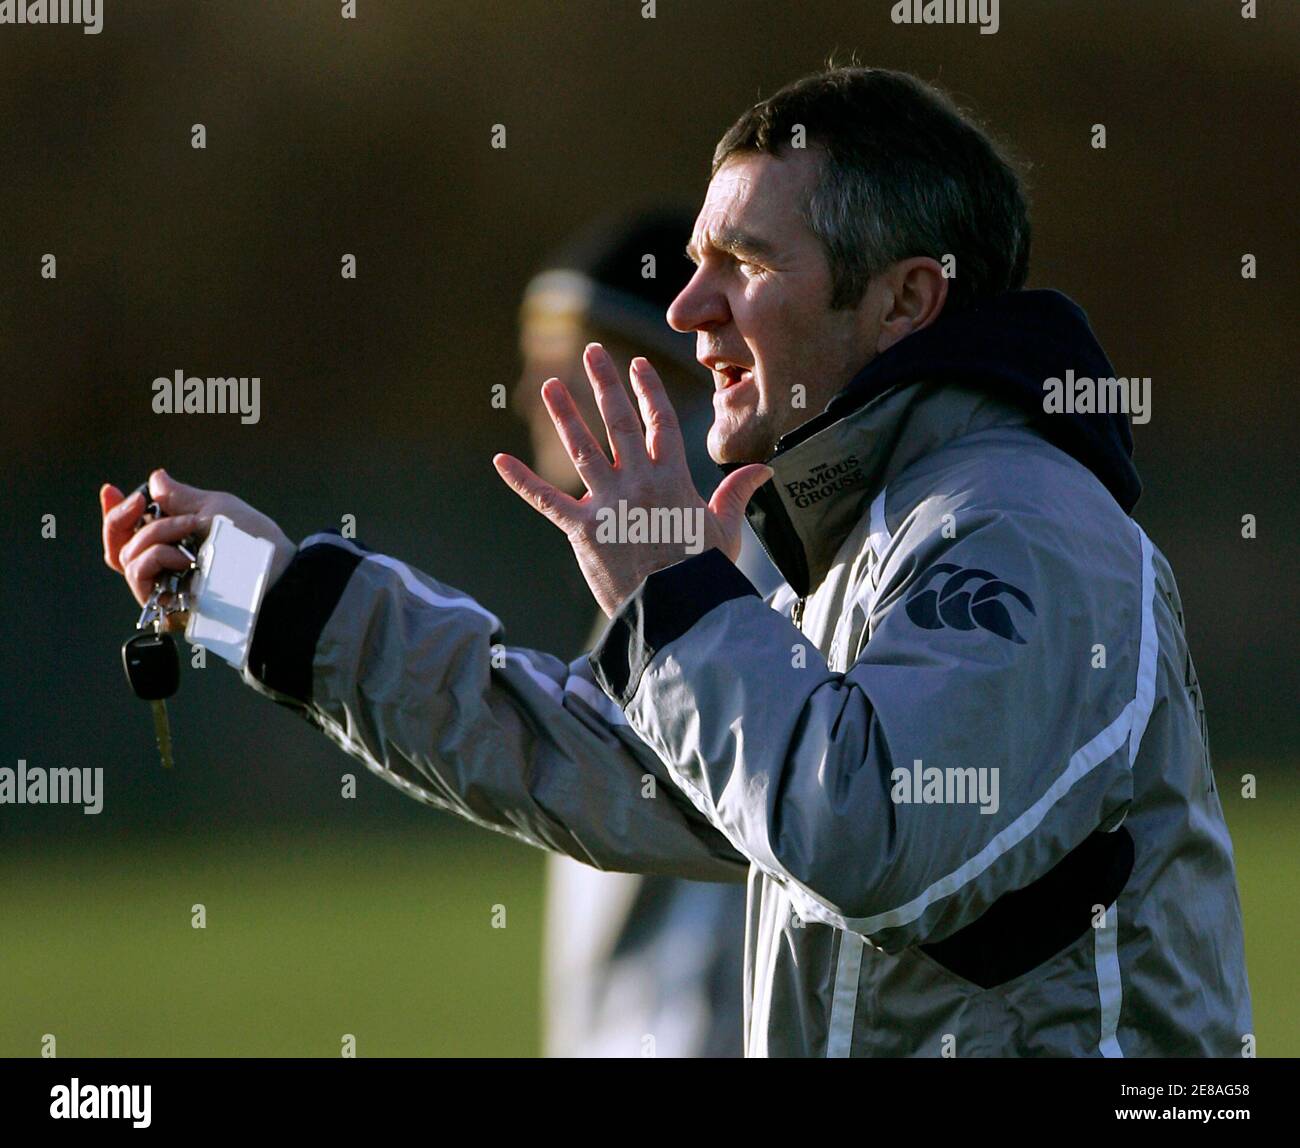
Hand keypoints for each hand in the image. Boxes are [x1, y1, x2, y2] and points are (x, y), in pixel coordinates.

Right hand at [100, 469, 295, 612]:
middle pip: (117, 546)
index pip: (133, 533)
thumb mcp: (215, 509)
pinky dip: (157, 555)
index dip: (116, 513)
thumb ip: (181, 497)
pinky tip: (184, 556)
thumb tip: (155, 479)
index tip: (110, 489)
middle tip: (138, 502)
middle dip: (120, 518)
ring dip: (158, 532)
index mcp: (176, 544)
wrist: (274, 572)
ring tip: (191, 529)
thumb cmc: (253, 542)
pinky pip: (137, 572)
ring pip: (127, 554)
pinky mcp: (165, 605)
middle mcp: (165, 568)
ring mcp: (164, 587)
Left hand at [493, 344, 771, 616]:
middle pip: (618, 422)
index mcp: (673, 478)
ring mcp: (609, 504)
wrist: (679, 610)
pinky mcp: (583, 530)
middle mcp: (638, 482)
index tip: (637, 365)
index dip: (647, 391)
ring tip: (550, 386)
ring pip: (582, 449)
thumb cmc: (704, 573)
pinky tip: (500, 460)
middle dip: (604, 384)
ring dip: (564, 415)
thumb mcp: (726, 529)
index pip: (658, 422)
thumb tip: (763, 470)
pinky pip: (547, 500)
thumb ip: (737, 493)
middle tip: (593, 353)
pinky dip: (521, 481)